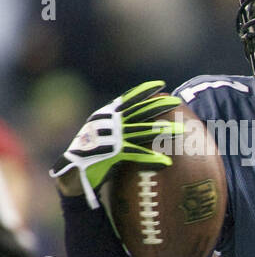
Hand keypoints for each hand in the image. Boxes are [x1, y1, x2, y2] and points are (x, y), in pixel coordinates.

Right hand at [50, 81, 182, 207]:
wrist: (71, 172)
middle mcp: (107, 123)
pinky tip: (166, 162)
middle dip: (159, 105)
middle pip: (139, 112)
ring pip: (142, 131)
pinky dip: (151, 158)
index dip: (143, 91)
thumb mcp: (102, 135)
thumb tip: (136, 122)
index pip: (127, 100)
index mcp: (105, 116)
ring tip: (181, 130)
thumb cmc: (90, 154)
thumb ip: (117, 127)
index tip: (160, 85)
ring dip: (163, 130)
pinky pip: (135, 154)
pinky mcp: (110, 153)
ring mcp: (110, 137)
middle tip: (176, 101)